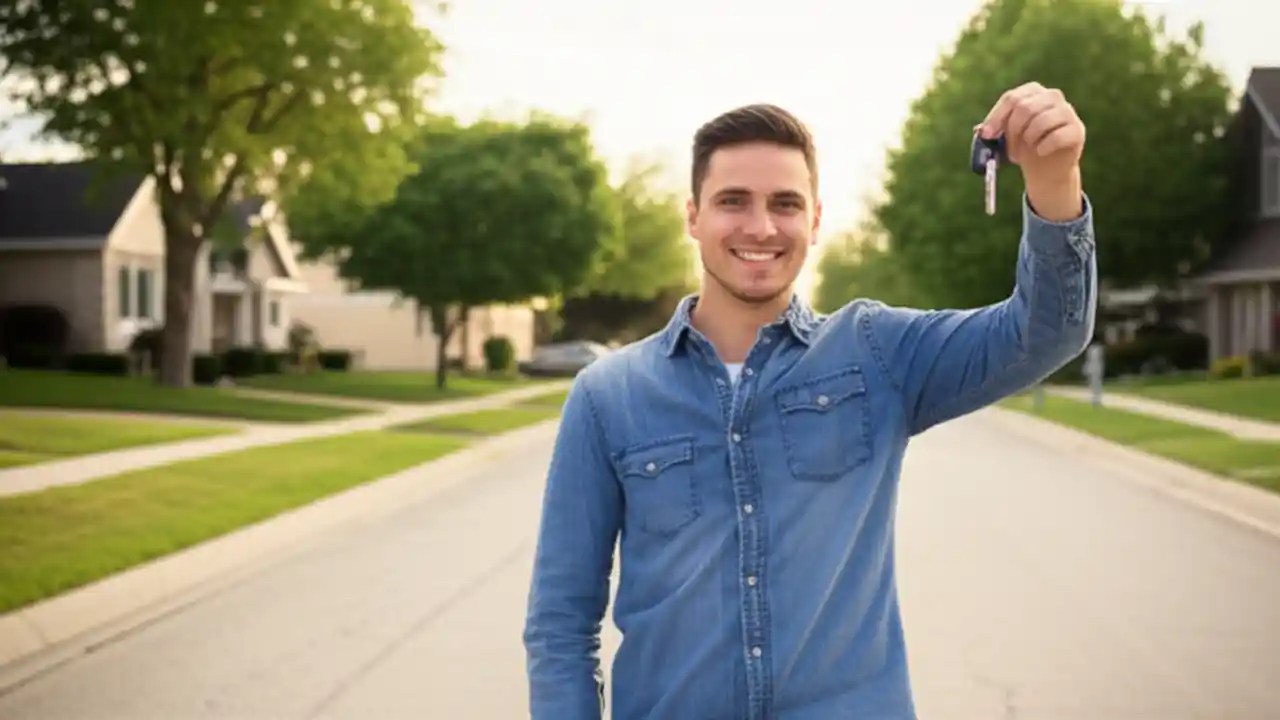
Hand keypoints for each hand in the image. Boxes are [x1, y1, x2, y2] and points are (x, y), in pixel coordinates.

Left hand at [979, 82, 1085, 220]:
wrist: (1047, 168)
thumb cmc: (1025, 147)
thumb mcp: (1006, 137)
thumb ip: (993, 130)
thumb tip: (980, 130)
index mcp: (1033, 92)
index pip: (1012, 98)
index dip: (996, 117)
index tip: (987, 135)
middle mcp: (1052, 96)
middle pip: (1025, 108)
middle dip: (1012, 131)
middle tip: (1009, 148)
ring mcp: (1068, 112)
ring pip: (1041, 121)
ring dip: (1027, 140)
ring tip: (1027, 150)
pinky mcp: (1077, 130)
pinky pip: (1056, 136)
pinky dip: (1043, 147)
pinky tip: (1041, 152)